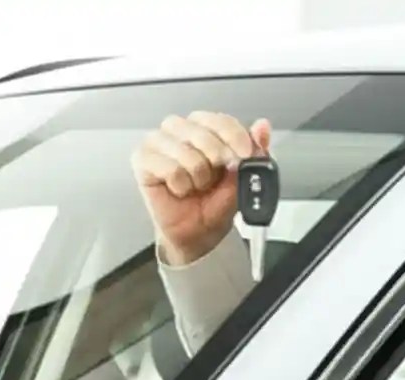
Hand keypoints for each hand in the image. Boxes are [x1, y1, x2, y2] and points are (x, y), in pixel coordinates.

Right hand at [131, 112, 272, 265]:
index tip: (245, 154)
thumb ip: (254, 151)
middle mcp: (179, 129)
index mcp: (205, 128)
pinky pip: (170, 168)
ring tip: (196, 186)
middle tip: (216, 178)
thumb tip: (262, 126)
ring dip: (199, 176)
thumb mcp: (244, 178)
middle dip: (216, 159)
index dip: (234, 136)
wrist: (198, 233)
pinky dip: (181, 185)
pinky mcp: (142, 159)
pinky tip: (180, 189)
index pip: (220, 120)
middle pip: (202, 131)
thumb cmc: (215, 204)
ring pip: (186, 151)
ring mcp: (158, 142)